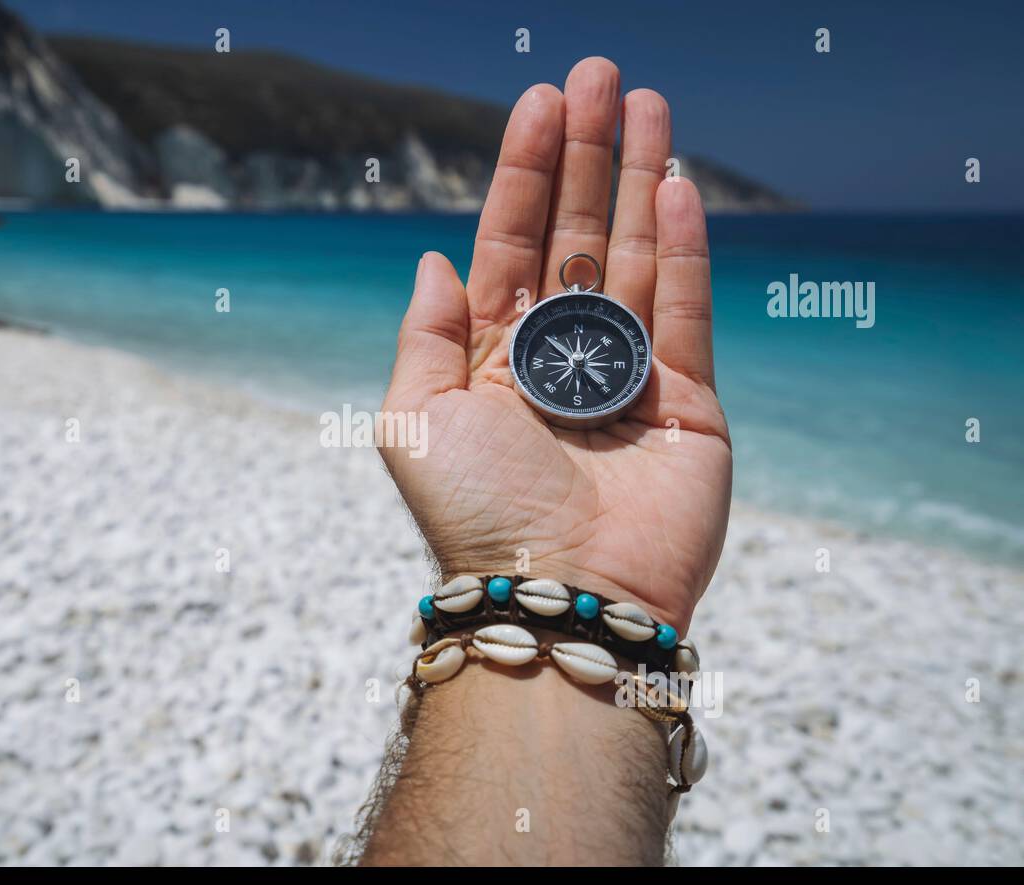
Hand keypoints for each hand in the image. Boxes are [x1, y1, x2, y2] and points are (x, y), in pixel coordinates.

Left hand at [381, 58, 731, 633]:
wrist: (557, 595)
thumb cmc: (474, 514)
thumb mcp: (413, 419)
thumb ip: (425, 335)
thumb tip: (434, 257)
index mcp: (492, 358)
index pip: (512, 243)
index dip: (525, 173)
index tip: (541, 100)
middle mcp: (559, 359)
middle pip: (576, 235)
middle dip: (586, 155)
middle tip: (600, 73)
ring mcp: (625, 377)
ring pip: (633, 257)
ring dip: (639, 178)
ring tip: (646, 102)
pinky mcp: (687, 403)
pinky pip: (685, 310)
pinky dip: (681, 248)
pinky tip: (673, 186)